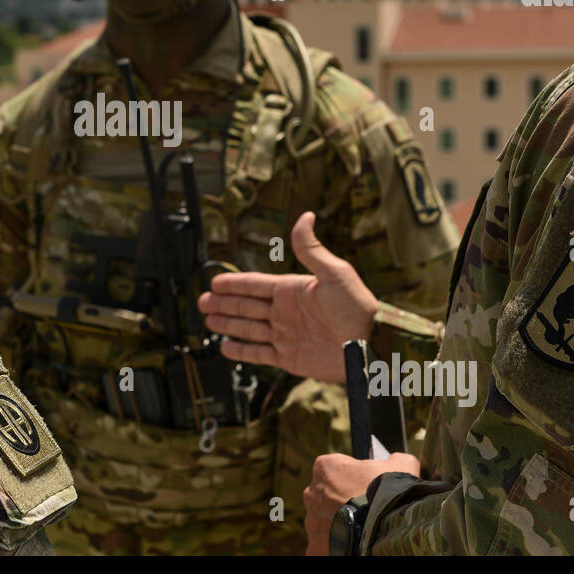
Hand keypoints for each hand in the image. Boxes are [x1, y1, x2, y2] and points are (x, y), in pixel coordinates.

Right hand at [197, 211, 378, 382]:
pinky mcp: (289, 357)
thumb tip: (306, 216)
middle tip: (203, 302)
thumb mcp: (335, 273)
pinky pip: (259, 353)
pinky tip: (226, 348)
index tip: (215, 282)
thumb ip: (311, 248)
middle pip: (246, 306)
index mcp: (292, 290)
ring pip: (248, 329)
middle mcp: (286, 312)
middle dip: (223, 304)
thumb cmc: (358, 308)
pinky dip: (241, 351)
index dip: (234, 284)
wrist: (370, 346)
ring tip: (209, 322)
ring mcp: (286, 335)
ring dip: (228, 324)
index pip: (255, 285)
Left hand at [303, 452, 420, 555]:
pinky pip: (324, 543)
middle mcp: (312, 492)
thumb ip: (396, 459)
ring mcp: (311, 521)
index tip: (368, 485)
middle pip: (328, 495)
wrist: (384, 530)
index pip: (337, 468)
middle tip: (365, 508)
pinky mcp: (315, 545)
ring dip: (339, 522)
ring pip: (325, 520)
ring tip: (362, 527)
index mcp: (326, 467)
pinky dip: (336, 543)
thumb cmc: (387, 494)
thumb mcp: (401, 466)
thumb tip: (399, 459)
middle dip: (343, 500)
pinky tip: (353, 543)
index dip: (355, 476)